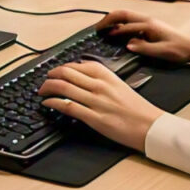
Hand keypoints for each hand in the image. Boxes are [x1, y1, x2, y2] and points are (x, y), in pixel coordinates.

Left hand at [37, 61, 162, 150]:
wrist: (148, 124)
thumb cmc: (136, 107)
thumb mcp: (118, 84)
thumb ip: (101, 79)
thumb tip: (82, 76)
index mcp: (106, 75)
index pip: (76, 65)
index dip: (61, 68)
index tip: (55, 72)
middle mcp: (99, 85)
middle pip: (67, 74)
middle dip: (50, 76)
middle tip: (44, 80)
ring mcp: (96, 101)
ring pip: (64, 88)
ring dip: (48, 88)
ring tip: (41, 91)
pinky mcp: (94, 118)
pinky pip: (68, 107)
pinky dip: (54, 103)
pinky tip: (47, 103)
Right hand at [96, 10, 189, 63]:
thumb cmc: (178, 50)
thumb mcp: (162, 52)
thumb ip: (144, 48)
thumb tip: (127, 44)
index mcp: (149, 25)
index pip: (127, 25)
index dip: (113, 30)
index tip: (101, 35)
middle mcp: (147, 20)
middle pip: (124, 14)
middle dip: (109, 18)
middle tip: (97, 28)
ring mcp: (148, 21)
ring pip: (126, 15)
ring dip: (113, 19)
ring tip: (102, 27)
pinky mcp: (149, 25)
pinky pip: (130, 20)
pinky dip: (119, 22)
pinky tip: (115, 30)